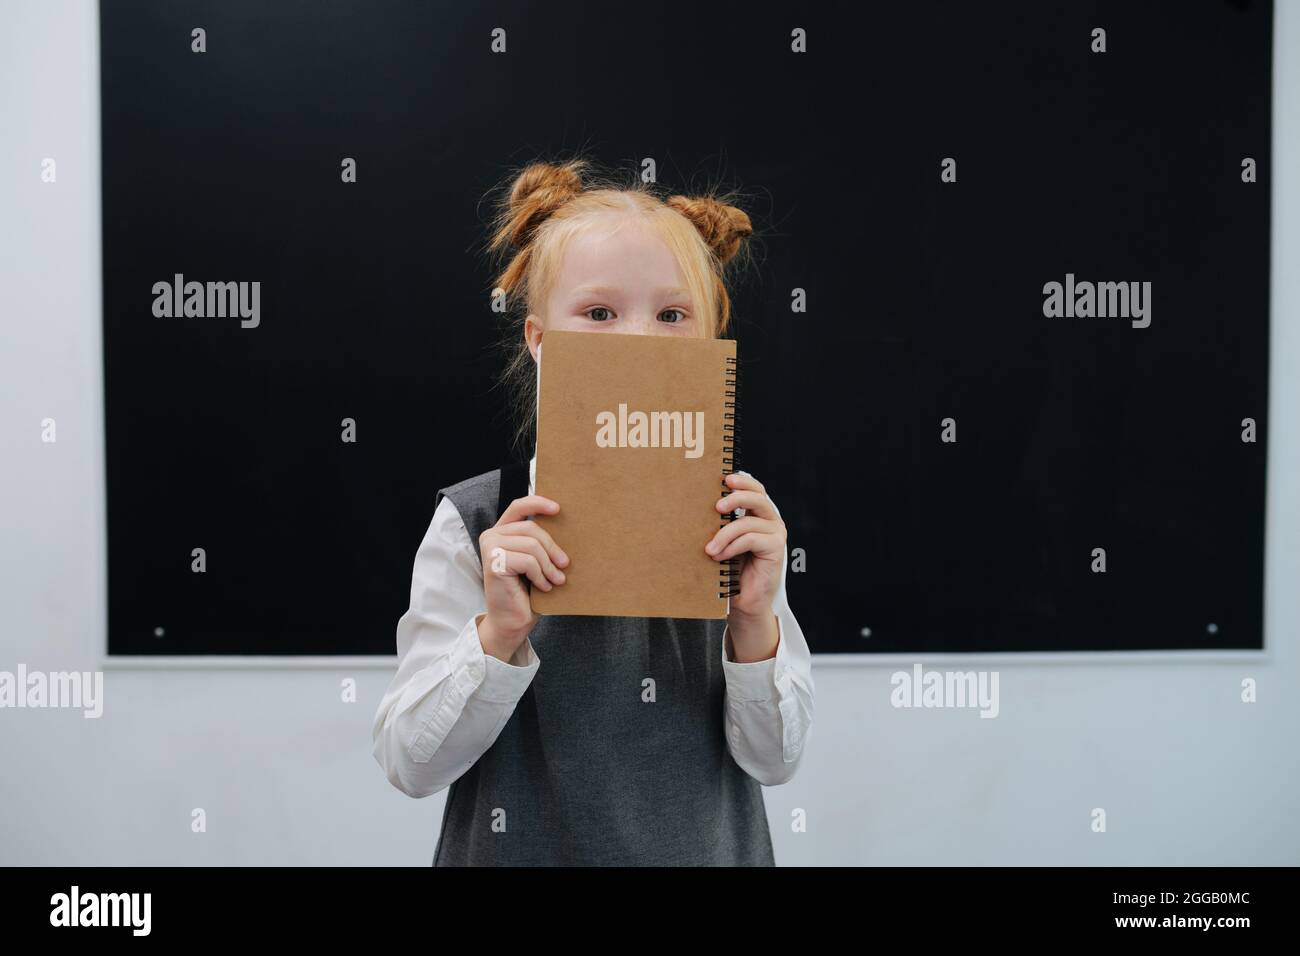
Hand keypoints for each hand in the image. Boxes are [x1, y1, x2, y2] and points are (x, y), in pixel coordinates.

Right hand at [477, 494, 567, 660]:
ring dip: (548, 565)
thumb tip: (568, 527)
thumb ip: (541, 543)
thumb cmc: (527, 592)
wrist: (513, 621)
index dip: (538, 503)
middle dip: (553, 547)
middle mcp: (492, 536)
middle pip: (531, 528)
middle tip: (565, 564)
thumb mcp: (537, 562)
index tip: (559, 509)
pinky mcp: (493, 563)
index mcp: (503, 532)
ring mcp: (490, 549)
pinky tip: (543, 587)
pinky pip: (527, 561)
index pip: (519, 507)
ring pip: (531, 545)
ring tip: (556, 580)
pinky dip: (540, 575)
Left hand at [705, 472, 784, 622]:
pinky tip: (720, 557)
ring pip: (748, 522)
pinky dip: (732, 547)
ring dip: (724, 534)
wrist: (743, 600)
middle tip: (717, 507)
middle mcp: (770, 520)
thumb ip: (719, 524)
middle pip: (758, 497)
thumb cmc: (731, 570)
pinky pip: (750, 539)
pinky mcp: (776, 547)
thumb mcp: (723, 541)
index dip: (742, 481)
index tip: (724, 479)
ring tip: (709, 549)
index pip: (755, 489)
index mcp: (758, 514)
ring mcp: (775, 533)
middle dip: (736, 497)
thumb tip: (695, 508)